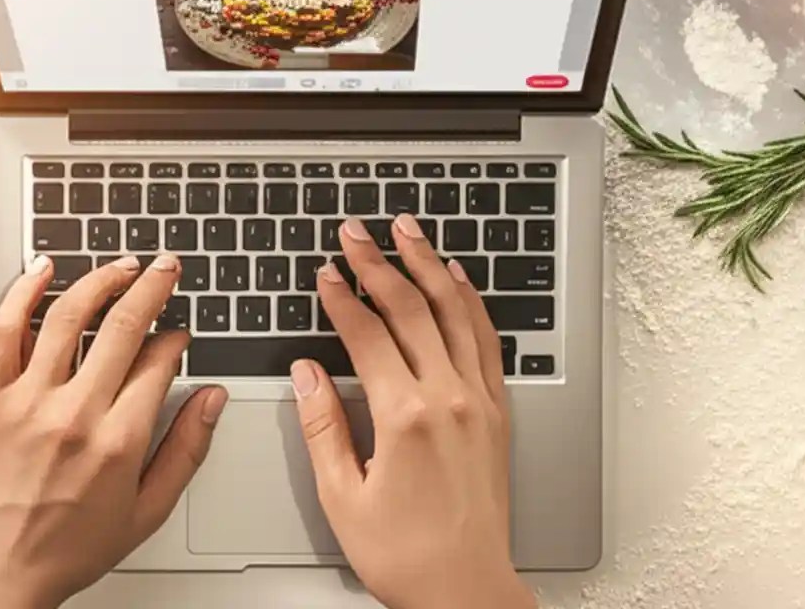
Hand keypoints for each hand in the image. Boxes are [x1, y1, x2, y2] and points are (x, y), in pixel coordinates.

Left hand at [0, 254, 227, 608]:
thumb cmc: (66, 549)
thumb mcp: (147, 512)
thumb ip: (186, 450)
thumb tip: (211, 401)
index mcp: (118, 441)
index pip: (158, 361)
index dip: (175, 339)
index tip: (179, 334)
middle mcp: (74, 413)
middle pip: (122, 325)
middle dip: (153, 287)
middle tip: (166, 269)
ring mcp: (27, 401)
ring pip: (68, 316)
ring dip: (101, 280)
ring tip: (121, 266)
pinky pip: (4, 331)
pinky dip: (22, 293)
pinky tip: (42, 270)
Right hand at [293, 216, 534, 608]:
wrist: (466, 590)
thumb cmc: (405, 555)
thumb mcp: (342, 496)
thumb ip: (322, 426)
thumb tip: (306, 373)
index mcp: (404, 417)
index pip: (366, 335)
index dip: (340, 297)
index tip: (324, 272)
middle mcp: (448, 399)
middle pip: (410, 309)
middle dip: (377, 263)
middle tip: (355, 232)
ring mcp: (479, 402)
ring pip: (454, 312)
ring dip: (429, 265)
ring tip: (408, 231)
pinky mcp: (498, 413)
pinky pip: (486, 340)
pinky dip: (470, 302)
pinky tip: (456, 280)